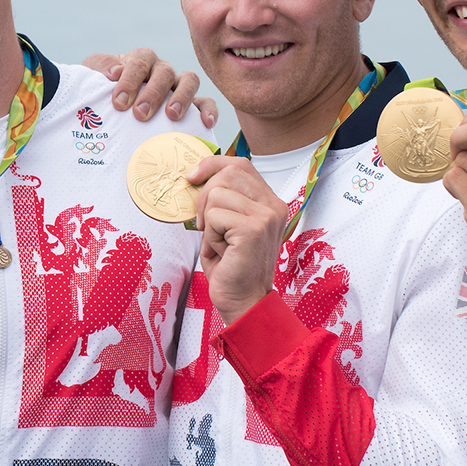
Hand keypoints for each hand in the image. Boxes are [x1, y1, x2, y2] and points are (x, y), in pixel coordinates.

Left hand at [83, 48, 218, 127]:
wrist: (109, 113)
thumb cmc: (103, 94)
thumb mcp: (93, 77)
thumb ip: (100, 68)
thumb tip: (114, 72)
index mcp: (139, 61)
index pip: (139, 62)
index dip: (130, 80)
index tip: (119, 102)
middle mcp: (161, 71)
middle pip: (165, 72)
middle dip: (152, 93)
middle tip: (140, 113)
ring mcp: (178, 87)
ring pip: (189, 81)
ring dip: (181, 97)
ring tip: (171, 115)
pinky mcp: (192, 105)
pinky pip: (207, 102)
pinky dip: (208, 110)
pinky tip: (206, 123)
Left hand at [187, 156, 287, 323]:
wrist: (243, 301)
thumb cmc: (232, 266)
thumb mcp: (227, 225)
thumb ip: (222, 200)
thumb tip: (196, 177)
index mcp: (269, 202)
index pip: (240, 164)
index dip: (213, 164)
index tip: (193, 177)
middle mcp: (273, 206)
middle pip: (228, 173)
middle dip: (204, 196)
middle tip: (205, 225)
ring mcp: (266, 216)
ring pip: (217, 194)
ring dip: (208, 222)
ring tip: (220, 243)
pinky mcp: (253, 229)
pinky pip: (214, 216)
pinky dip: (210, 236)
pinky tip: (222, 252)